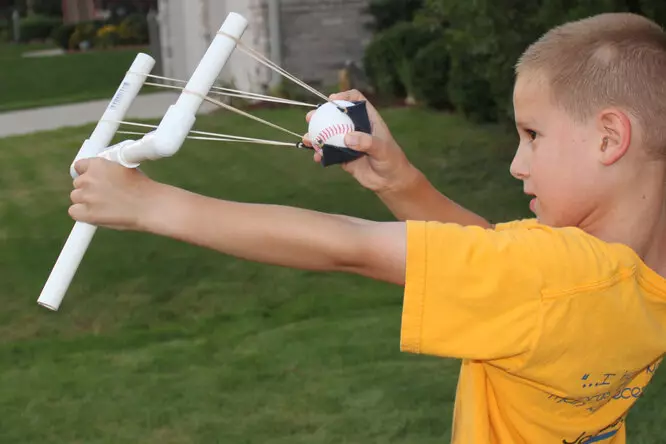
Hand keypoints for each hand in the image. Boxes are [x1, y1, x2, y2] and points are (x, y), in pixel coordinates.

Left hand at [68, 157, 157, 230]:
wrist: (150, 205)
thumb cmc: (143, 188)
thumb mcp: (125, 168)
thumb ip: (108, 171)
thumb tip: (102, 175)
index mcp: (97, 164)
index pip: (79, 166)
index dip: (87, 173)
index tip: (94, 180)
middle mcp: (88, 179)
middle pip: (78, 183)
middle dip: (89, 189)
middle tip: (106, 195)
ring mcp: (86, 196)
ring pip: (76, 198)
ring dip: (87, 201)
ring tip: (106, 206)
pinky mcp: (87, 213)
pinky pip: (74, 212)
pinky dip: (83, 214)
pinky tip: (97, 214)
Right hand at [303, 89, 417, 193]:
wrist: (389, 181)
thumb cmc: (392, 161)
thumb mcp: (382, 149)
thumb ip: (367, 142)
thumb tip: (346, 137)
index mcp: (368, 119)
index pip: (356, 100)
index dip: (344, 96)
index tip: (332, 100)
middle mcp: (356, 127)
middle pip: (336, 115)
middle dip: (321, 114)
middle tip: (311, 118)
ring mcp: (348, 142)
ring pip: (329, 134)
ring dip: (316, 135)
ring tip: (307, 139)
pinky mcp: (343, 156)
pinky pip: (328, 152)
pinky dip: (320, 154)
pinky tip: (317, 157)